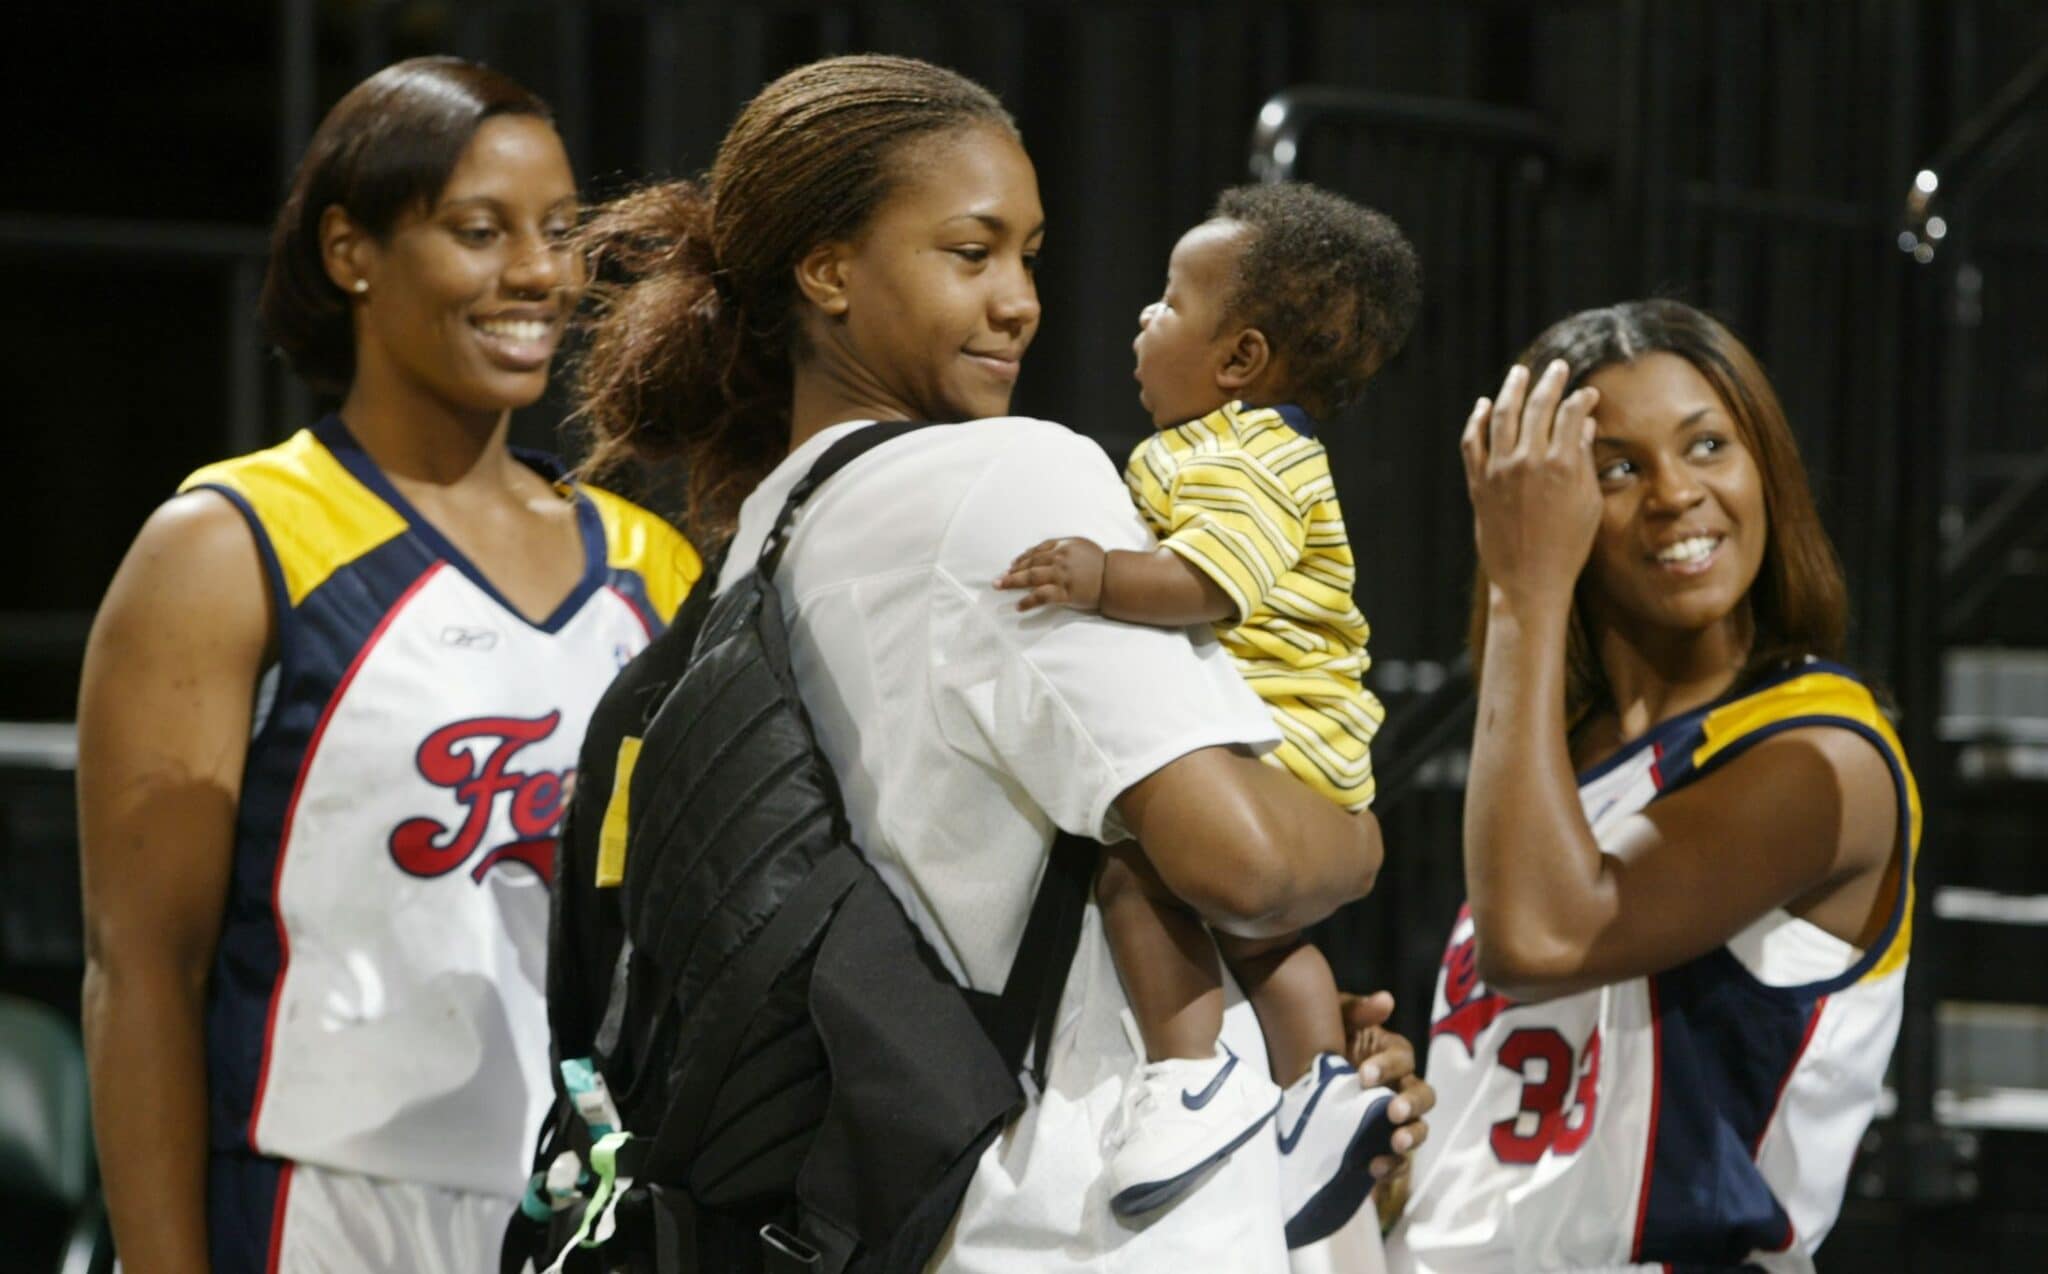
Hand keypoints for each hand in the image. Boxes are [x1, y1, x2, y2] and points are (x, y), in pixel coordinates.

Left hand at [995, 537, 1106, 611]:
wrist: (1114, 578)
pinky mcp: (1064, 592)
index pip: (1036, 551)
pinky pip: (1041, 597)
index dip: (1022, 558)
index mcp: (1063, 546)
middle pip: (1030, 564)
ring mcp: (1061, 576)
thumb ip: (1063, 546)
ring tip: (999, 586)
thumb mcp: (1081, 545)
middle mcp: (1059, 559)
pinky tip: (1018, 606)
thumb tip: (1044, 551)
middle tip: (997, 579)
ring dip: (1012, 582)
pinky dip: (1028, 602)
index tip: (1012, 565)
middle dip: (1012, 571)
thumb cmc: (1100, 562)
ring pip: (1031, 578)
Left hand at [1339, 992, 1432, 1187]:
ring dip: (1411, 1136)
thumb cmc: (1321, 1038)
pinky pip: (1398, 1159)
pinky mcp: (1380, 1145)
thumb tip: (1385, 1000)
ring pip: (1418, 1128)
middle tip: (1392, 1110)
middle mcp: (1399, 1086)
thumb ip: (1357, 1010)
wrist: (1295, 1071)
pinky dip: (1392, 1165)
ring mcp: (1392, 1119)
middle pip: (1422, 1095)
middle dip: (1411, 1104)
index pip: (1403, 1058)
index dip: (1388, 1066)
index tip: (1363, 1075)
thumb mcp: (1333, 1019)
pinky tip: (1374, 1168)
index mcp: (1391, 1055)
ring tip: (1395, 1143)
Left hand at [1461, 359, 1602, 617]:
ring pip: (1501, 416)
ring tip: (1520, 373)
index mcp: (1562, 465)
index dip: (1580, 398)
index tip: (1586, 393)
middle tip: (1557, 367)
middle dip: (1549, 382)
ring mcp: (1498, 471)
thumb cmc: (1568, 546)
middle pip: (1537, 407)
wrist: (1528, 580)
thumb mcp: (1589, 504)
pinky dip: (1476, 421)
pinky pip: (1472, 442)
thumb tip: (1583, 424)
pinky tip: (1482, 406)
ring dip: (1511, 390)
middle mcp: (1528, 461)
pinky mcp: (1478, 484)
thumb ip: (1584, 460)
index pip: (1571, 414)